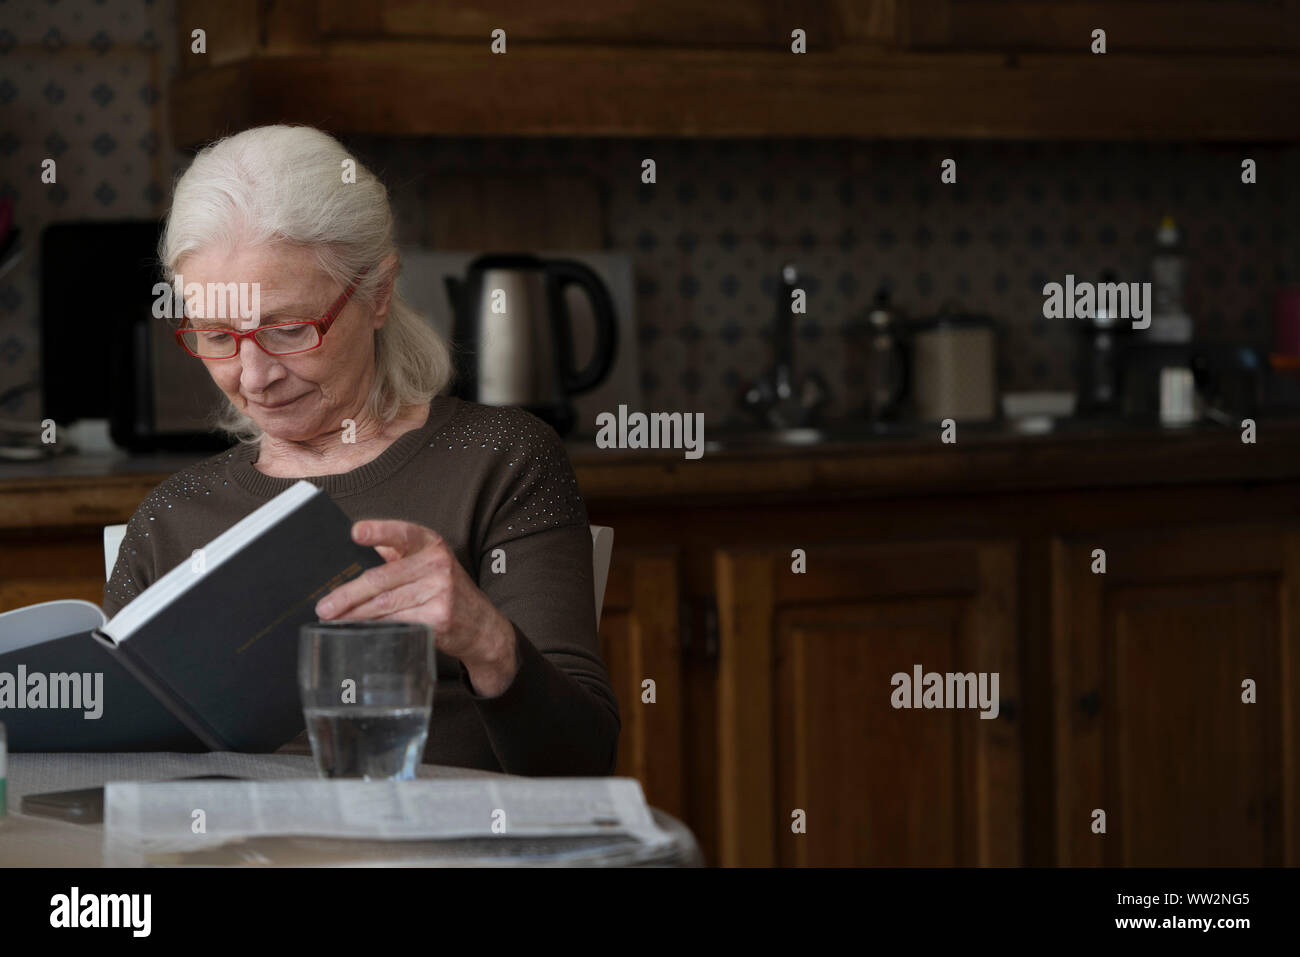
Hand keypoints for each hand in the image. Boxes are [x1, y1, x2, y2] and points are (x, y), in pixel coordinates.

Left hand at [314, 519, 518, 695]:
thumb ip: (398, 554)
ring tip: (334, 620)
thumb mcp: (429, 564)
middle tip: (325, 606)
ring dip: (355, 614)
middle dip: (349, 594)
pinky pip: (397, 622)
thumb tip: (357, 550)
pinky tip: (359, 630)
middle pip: (382, 578)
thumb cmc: (447, 592)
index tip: (356, 532)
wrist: (482, 627)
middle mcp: (438, 564)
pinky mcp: (439, 617)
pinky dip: (374, 627)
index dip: (378, 532)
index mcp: (431, 544)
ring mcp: (440, 590)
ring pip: (385, 604)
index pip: (402, 534)